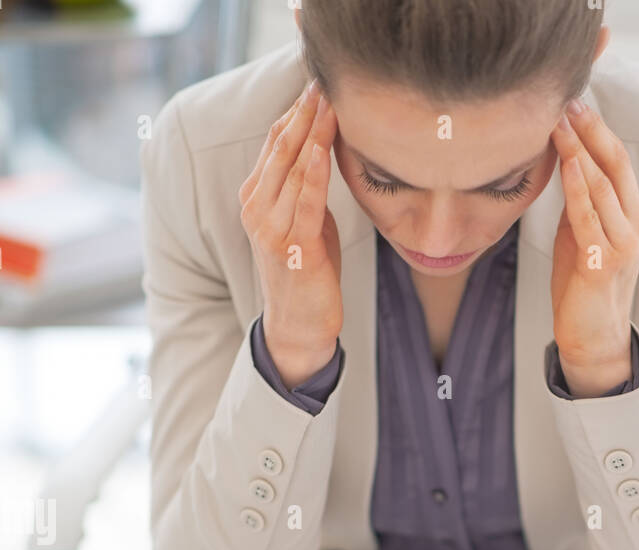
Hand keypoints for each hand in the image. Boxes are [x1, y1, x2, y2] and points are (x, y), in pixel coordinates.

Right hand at [239, 80, 341, 384]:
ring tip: (330, 102)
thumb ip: (305, 188)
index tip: (318, 83)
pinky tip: (322, 146)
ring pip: (291, 168)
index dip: (295, 110)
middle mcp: (256, 209)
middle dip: (304, 112)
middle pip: (280, 147)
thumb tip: (320, 150)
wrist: (299, 327)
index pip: (273, 142)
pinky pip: (304, 201)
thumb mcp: (304, 220)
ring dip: (312, 132)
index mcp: (255, 198)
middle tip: (325, 80)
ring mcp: (271, 229)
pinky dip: (313, 171)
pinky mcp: (293, 248)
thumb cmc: (306, 273)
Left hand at [550, 100, 638, 395]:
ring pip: (602, 187)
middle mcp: (636, 226)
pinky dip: (576, 188)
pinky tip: (565, 164)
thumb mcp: (581, 235)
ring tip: (557, 125)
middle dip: (591, 132)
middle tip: (567, 102)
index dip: (598, 132)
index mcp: (635, 217)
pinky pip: (588, 217)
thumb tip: (563, 162)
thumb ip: (579, 203)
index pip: (619, 164)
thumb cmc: (583, 287)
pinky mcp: (602, 262)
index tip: (574, 104)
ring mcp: (623, 244)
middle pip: (616, 166)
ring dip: (578, 153)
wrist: (592, 338)